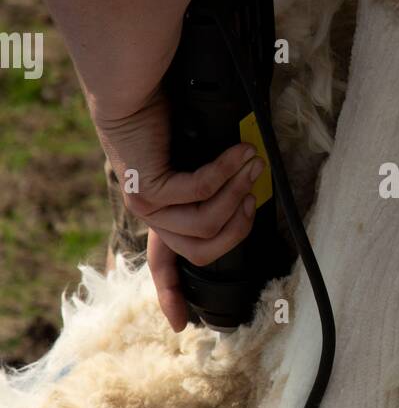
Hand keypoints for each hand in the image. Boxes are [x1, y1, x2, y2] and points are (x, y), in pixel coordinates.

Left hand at [95, 87, 261, 331]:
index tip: (182, 326)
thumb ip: (214, 182)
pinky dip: (227, 172)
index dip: (173, 295)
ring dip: (237, 194)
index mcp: (157, 211)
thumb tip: (252, 195)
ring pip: (205, 225)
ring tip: (253, 164)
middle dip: (238, 227)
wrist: (133, 81)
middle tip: (255, 193)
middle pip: (203, 251)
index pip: (163, 263)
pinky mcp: (148, 186)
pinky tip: (241, 153)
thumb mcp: (195, 155)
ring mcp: (145, 203)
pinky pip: (200, 193)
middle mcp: (148, 213)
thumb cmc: (166, 111)